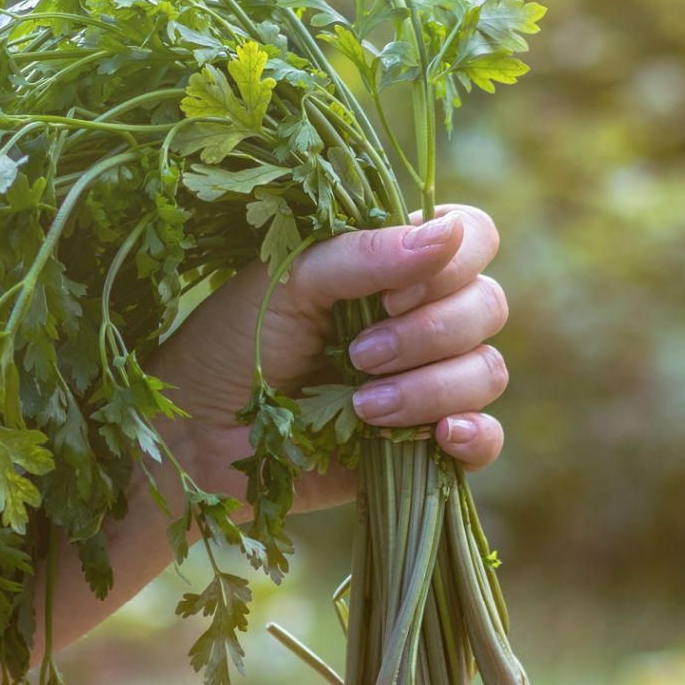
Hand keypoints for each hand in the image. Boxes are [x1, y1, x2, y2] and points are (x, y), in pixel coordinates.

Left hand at [153, 205, 509, 511]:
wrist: (196, 436)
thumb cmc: (231, 343)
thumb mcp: (287, 281)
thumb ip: (362, 254)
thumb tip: (449, 236)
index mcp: (394, 267)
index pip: (472, 237)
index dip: (451, 263)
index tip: (389, 294)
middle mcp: (422, 319)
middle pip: (488, 306)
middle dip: (429, 332)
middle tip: (358, 355)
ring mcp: (428, 384)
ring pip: (487, 372)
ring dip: (431, 387)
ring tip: (361, 407)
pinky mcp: (424, 448)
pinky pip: (487, 440)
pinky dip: (474, 436)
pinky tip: (438, 438)